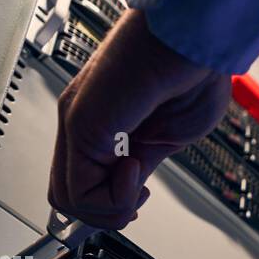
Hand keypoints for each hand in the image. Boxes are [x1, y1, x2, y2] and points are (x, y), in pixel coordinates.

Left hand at [49, 10, 232, 229]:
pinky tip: (134, 169)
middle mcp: (82, 123)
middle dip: (107, 214)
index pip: (82, 185)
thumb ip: (142, 164)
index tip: (141, 193)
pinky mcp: (80, 124)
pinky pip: (80, 191)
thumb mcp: (169, 138)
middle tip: (137, 195)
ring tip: (138, 180)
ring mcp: (76, 123)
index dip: (111, 205)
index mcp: (102, 126)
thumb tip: (129, 186)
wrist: (193, 44)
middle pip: (66, 197)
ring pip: (66, 200)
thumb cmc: (190, 75)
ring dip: (111, 209)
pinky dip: (113, 198)